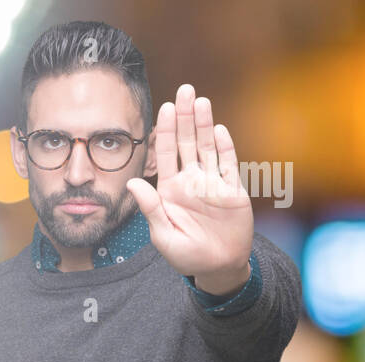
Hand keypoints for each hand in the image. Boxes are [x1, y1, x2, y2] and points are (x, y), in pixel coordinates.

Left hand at [126, 84, 253, 295]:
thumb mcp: (163, 235)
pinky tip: (219, 129)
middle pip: (187, 142)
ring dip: (205, 124)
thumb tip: (132, 183)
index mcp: (170, 190)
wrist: (218, 267)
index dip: (165, 131)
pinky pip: (228, 164)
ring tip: (201, 100)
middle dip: (185, 117)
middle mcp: (190, 181)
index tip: (163, 108)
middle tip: (185, 90)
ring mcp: (212, 183)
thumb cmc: (186, 255)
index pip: (166, 153)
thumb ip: (150, 208)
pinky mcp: (232, 190)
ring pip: (208, 147)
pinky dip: (225, 147)